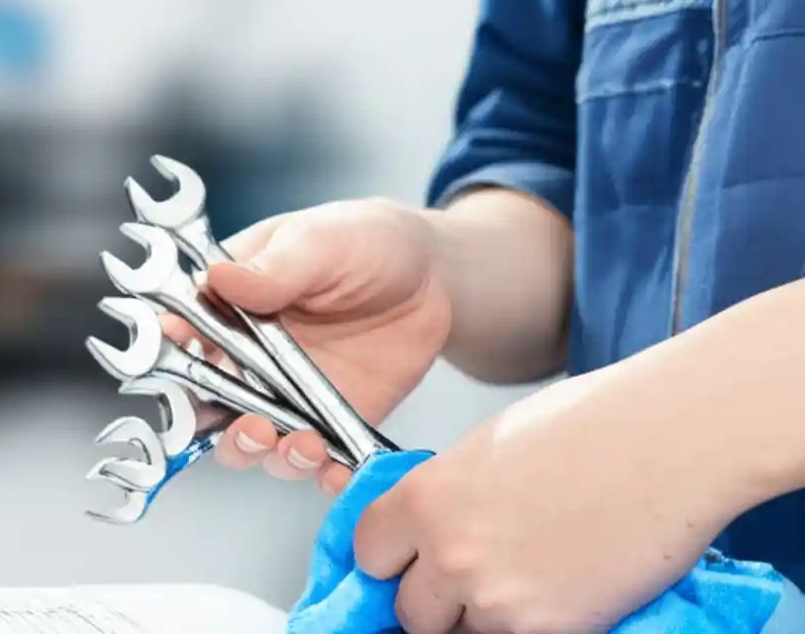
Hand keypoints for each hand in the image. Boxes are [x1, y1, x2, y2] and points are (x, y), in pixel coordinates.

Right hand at [166, 198, 453, 494]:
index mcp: (229, 305)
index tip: (181, 366)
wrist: (433, 276)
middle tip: (251, 425)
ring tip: (303, 444)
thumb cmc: (365, 241)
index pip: (181, 334)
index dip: (168, 355)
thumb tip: (220, 277)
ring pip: (254, 443)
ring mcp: (286, 396)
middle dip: (218, 427)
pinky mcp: (328, 423)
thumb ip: (274, 266)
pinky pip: (315, 463)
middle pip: (206, 406)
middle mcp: (247, 358)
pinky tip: (339, 469)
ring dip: (268, 454)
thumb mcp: (320, 240)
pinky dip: (322, 476)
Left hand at [353, 372, 742, 632]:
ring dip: (482, 615)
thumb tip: (431, 527)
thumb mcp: (486, 448)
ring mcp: (494, 598)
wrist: (669, 444)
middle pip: (409, 608)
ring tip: (526, 575)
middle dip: (434, 597)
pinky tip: (558, 588)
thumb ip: (446, 496)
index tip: (407, 559)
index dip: (391, 557)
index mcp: (424, 498)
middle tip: (471, 574)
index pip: (369, 553)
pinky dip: (529, 624)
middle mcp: (448, 552)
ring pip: (461, 632)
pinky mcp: (545, 629)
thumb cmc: (592, 426)